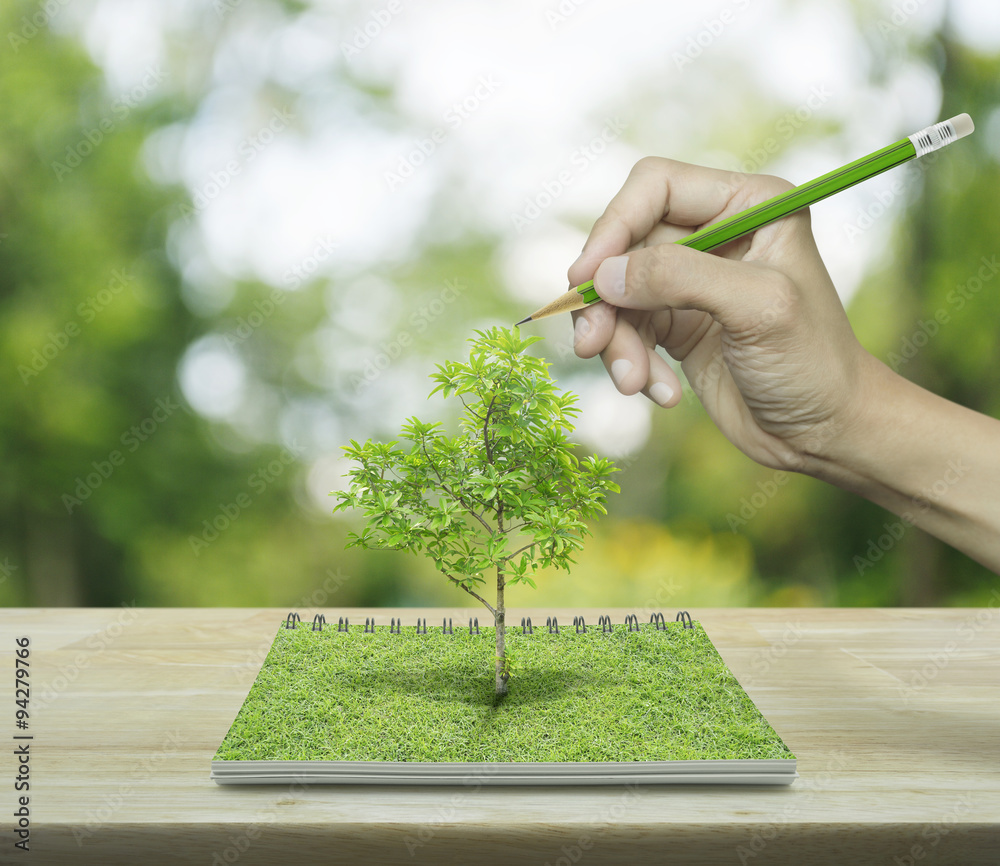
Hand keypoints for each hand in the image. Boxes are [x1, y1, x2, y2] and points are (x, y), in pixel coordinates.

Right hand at [569, 156, 871, 471]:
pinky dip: (631, 362)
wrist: (823, 432)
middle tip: (593, 345)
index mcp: (748, 205)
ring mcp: (692, 279)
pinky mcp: (676, 322)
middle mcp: (715, 233)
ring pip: (617, 292)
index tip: (587, 278)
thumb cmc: (813, 363)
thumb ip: (681, 277)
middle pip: (624, 244)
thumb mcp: (757, 309)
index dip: (614, 226)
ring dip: (615, 341)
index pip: (655, 187)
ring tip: (633, 382)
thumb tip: (603, 275)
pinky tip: (661, 392)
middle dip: (606, 300)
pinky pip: (626, 330)